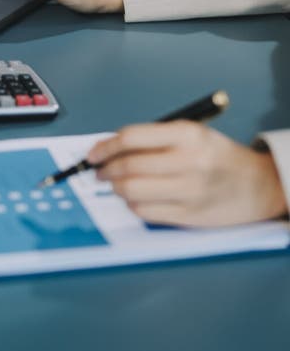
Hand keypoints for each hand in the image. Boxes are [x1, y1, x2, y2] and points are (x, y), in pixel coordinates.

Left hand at [87, 121, 287, 226]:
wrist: (256, 185)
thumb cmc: (217, 156)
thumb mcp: (190, 133)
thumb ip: (152, 138)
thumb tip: (108, 147)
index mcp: (187, 135)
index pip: (132, 138)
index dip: (105, 146)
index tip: (94, 153)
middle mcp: (188, 162)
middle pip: (129, 166)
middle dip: (106, 169)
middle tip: (99, 170)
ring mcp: (189, 192)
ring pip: (132, 192)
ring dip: (116, 188)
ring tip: (116, 184)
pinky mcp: (188, 216)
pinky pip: (145, 212)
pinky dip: (132, 205)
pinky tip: (135, 198)